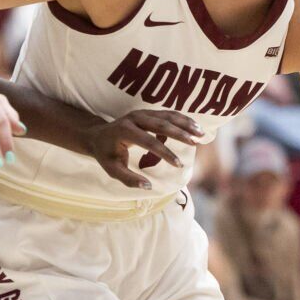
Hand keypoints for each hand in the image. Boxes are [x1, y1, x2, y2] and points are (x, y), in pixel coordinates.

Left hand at [78, 107, 204, 189]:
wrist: (97, 135)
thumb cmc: (106, 155)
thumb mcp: (112, 170)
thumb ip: (128, 179)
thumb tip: (148, 186)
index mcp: (124, 131)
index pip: (148, 141)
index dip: (164, 153)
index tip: (178, 164)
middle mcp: (134, 118)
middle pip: (161, 124)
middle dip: (180, 133)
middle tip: (196, 142)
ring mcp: (142, 113)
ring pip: (167, 115)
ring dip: (186, 124)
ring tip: (201, 134)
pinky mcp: (148, 112)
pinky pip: (168, 114)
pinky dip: (182, 120)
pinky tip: (195, 128)